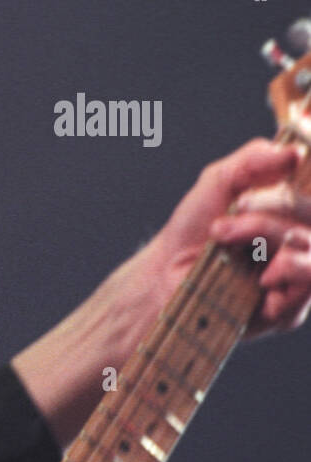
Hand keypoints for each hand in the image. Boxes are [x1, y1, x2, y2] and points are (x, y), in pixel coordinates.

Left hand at [145, 138, 310, 337]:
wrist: (166, 272)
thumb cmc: (195, 227)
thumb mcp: (219, 181)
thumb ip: (254, 161)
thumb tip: (294, 153)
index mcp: (294, 210)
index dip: (304, 179)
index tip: (272, 177)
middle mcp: (303, 239)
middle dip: (267, 212)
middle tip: (221, 222)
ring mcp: (299, 274)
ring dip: (267, 234)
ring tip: (223, 238)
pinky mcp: (290, 308)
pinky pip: (308, 286)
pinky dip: (284, 274)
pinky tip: (258, 279)